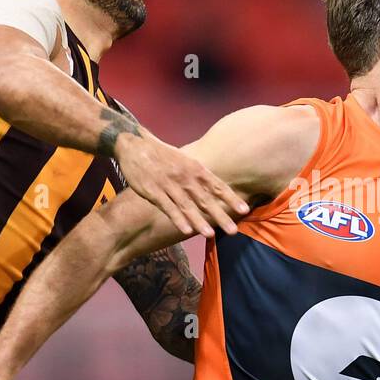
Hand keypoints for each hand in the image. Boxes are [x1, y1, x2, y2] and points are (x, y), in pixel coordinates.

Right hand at [116, 133, 247, 237]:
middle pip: (205, 199)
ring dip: (199, 221)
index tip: (244, 209)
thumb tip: (216, 187)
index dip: (231, 198)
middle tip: (233, 231)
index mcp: (195, 168)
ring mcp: (169, 185)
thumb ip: (199, 174)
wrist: (135, 145)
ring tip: (211, 234)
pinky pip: (167, 207)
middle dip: (220, 215)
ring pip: (187, 206)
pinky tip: (186, 230)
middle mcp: (185, 177)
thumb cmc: (162, 154)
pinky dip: (177, 219)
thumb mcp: (185, 159)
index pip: (217, 185)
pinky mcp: (153, 191)